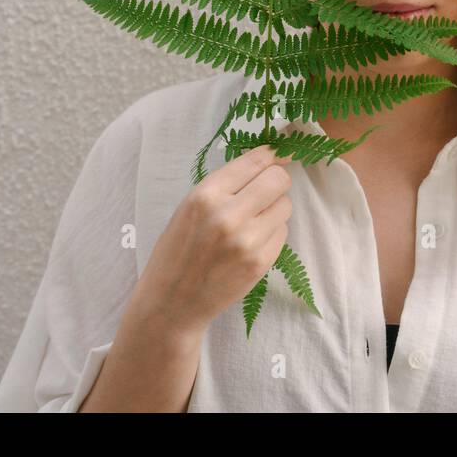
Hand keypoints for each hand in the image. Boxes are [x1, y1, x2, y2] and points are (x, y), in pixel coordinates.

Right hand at [130, 144, 293, 340]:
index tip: (280, 154)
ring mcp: (247, 241)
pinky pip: (283, 232)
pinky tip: (252, 243)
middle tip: (266, 190)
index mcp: (205, 195)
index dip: (272, 154)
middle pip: (278, 179)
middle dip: (277, 181)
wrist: (171, 302)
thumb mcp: (190, 207)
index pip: (255, 160)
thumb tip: (268, 160)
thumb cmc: (178, 250)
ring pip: (285, 205)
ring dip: (275, 208)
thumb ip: (226, 185)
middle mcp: (228, 215)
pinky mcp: (260, 262)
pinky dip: (273, 233)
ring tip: (253, 221)